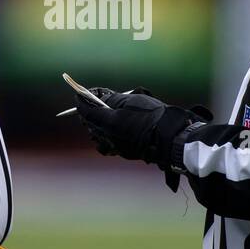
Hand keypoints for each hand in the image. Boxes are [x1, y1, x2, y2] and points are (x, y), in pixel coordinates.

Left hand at [75, 88, 201, 168]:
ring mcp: (117, 147)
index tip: (78, 95)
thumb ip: (113, 100)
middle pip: (90, 126)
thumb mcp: (132, 100)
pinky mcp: (126, 153)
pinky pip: (109, 144)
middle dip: (88, 114)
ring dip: (96, 126)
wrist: (171, 136)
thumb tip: (102, 100)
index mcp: (108, 124)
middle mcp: (109, 138)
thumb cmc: (153, 115)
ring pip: (98, 137)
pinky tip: (112, 129)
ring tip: (101, 116)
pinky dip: (107, 135)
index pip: (86, 112)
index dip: (81, 102)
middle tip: (90, 103)